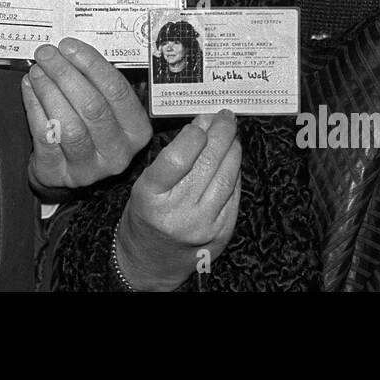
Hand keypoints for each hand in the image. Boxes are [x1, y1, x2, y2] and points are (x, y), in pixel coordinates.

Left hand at [21, 38, 152, 190]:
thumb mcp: (105, 106)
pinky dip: (34, 108)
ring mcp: (89, 168)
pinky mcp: (60, 174)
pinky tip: (29, 88)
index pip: (118, 91)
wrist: (67, 168)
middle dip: (66, 74)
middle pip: (93, 107)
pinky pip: (46, 137)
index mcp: (136, 129)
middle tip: (47, 54)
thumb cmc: (88, 127)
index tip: (69, 46)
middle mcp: (118, 152)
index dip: (91, 64)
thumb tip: (70, 50)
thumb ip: (95, 81)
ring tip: (37, 70)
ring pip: (69, 125)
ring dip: (49, 91)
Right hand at [116, 110, 241, 290]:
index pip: (178, 158)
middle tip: (224, 117)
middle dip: (220, 133)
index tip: (201, 121)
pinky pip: (234, 193)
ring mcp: (203, 225)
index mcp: (150, 198)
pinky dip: (235, 171)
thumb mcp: (144, 185)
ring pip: (226, 176)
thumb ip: (171, 156)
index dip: (195, 134)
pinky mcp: (222, 231)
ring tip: (231, 133)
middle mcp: (178, 213)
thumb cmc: (145, 217)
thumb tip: (202, 125)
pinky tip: (233, 158)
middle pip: (207, 163)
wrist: (151, 262)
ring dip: (233, 149)